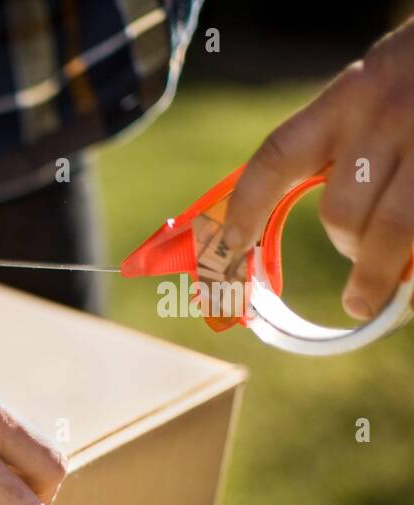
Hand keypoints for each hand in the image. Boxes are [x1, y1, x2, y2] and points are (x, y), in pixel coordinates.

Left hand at [223, 16, 413, 319]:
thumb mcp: (378, 87)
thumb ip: (343, 140)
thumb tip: (302, 217)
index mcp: (350, 96)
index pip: (278, 158)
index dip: (248, 208)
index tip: (232, 246)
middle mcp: (386, 116)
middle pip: (340, 212)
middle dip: (345, 246)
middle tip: (355, 265)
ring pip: (389, 229)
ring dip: (376, 269)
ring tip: (372, 293)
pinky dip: (413, 259)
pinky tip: (410, 271)